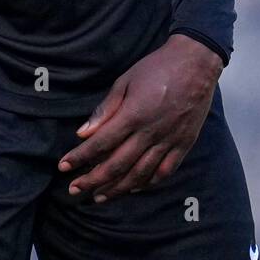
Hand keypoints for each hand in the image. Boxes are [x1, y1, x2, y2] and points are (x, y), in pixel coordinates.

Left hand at [58, 34, 222, 203]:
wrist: (196, 63)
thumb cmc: (157, 68)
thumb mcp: (125, 81)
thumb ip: (105, 110)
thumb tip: (83, 133)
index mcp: (133, 115)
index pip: (100, 144)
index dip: (80, 157)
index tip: (64, 167)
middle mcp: (150, 133)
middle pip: (117, 165)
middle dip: (92, 180)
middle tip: (75, 189)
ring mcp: (169, 141)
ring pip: (139, 174)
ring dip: (117, 188)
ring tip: (99, 196)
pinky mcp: (184, 144)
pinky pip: (164, 172)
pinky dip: (147, 183)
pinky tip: (133, 188)